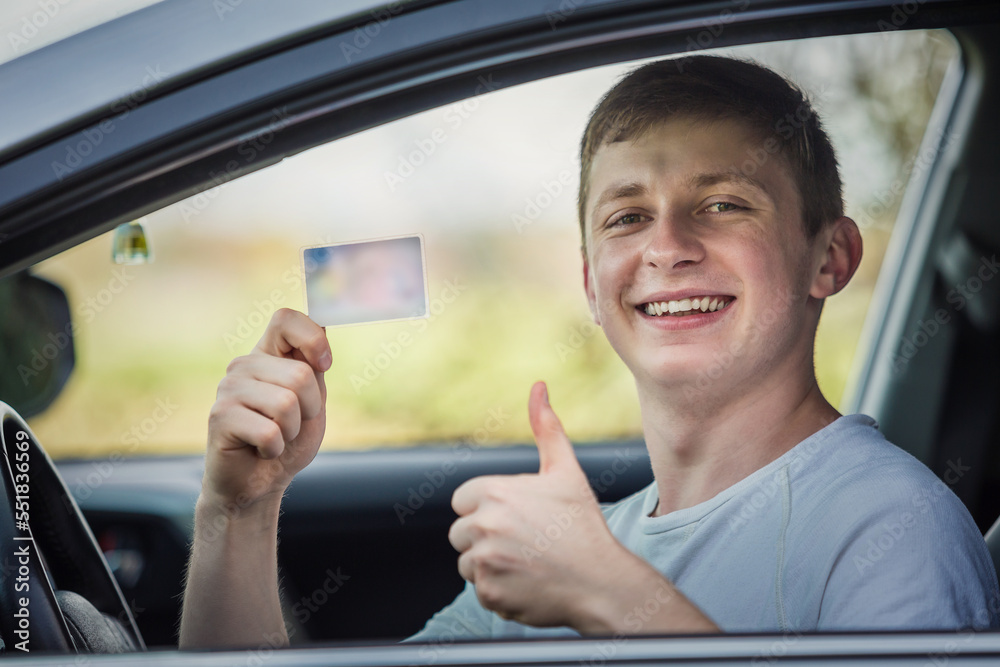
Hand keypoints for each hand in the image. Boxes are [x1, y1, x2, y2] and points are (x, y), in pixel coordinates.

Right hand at [203, 308, 330, 514]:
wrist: (259, 483)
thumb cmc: (287, 439)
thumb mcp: (312, 399)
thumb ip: (314, 365)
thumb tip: (325, 323)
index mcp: (267, 354)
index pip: (285, 319)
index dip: (312, 339)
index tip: (323, 365)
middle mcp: (244, 365)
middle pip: (300, 374)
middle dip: (310, 409)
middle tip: (291, 424)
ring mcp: (228, 388)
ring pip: (287, 403)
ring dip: (292, 431)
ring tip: (276, 436)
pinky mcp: (220, 416)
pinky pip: (270, 432)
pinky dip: (276, 449)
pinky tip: (260, 450)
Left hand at [448, 381, 628, 629]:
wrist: (602, 582)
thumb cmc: (583, 526)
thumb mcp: (565, 472)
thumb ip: (546, 429)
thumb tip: (538, 386)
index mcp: (496, 492)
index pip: (462, 500)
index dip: (485, 508)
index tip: (514, 518)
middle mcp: (485, 525)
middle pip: (460, 532)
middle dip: (484, 537)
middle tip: (523, 543)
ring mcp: (485, 561)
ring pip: (466, 562)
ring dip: (488, 565)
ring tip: (526, 564)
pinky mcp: (489, 593)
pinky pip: (479, 589)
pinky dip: (499, 590)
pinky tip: (527, 584)